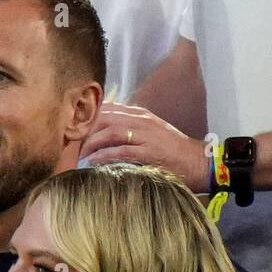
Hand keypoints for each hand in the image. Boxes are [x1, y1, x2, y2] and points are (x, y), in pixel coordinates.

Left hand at [83, 103, 208, 192]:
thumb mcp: (150, 134)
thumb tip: (104, 135)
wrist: (199, 161)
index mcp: (140, 114)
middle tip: (72, 145)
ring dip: (91, 143)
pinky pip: (121, 150)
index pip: (108, 109)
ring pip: (111, 131)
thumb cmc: (172, 151)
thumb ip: (129, 131)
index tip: (74, 131)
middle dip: (85, 131)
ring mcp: (146, 135)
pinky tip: (93, 162)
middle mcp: (142, 120)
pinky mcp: (150, 152)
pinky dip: (104, 156)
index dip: (88, 119)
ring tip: (79, 155)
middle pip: (105, 117)